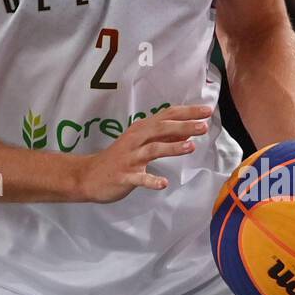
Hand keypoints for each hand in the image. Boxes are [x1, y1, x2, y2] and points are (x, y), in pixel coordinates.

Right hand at [77, 104, 209, 203]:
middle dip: (183, 127)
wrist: (88, 176)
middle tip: (203, 126)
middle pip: (161, 129)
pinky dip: (152, 180)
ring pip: (152, 150)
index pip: (166, 116)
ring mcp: (130, 158)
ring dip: (172, 148)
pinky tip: (164, 183)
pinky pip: (139, 179)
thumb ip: (162, 138)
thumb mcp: (139, 143)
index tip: (206, 111)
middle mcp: (135, 140)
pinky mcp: (124, 176)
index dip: (186, 112)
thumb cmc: (118, 158)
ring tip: (191, 147)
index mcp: (140, 130)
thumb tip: (187, 133)